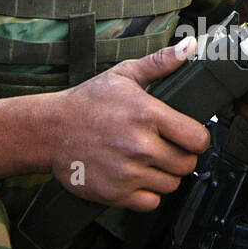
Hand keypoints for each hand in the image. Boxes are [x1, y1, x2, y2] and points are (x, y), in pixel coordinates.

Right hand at [48, 37, 209, 211]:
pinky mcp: (115, 193)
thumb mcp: (124, 74)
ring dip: (164, 175)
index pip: (198, 139)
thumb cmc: (87, 103)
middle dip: (181, 156)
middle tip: (165, 148)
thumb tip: (190, 46)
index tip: (187, 136)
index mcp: (147, 114)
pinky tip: (136, 177)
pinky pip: (151, 202)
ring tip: (148, 161)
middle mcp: (139, 145)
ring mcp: (127, 172)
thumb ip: (160, 62)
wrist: (49, 130)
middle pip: (187, 164)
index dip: (197, 138)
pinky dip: (148, 194)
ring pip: (171, 185)